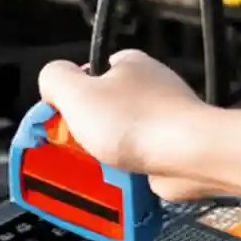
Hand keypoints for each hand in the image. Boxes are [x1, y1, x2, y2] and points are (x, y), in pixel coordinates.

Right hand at [37, 50, 219, 200]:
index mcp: (129, 64)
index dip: (70, 95)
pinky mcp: (172, 146)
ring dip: (107, 154)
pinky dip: (129, 170)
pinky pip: (140, 158)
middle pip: (103, 108)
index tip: (60, 115)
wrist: (190, 157)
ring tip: (102, 164)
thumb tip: (50, 83)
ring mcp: (164, 117)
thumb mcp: (76, 93)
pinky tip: (123, 176)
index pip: (88, 72)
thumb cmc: (139, 123)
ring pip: (121, 136)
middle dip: (88, 129)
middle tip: (78, 144)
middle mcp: (150, 87)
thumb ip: (54, 79)